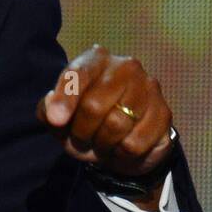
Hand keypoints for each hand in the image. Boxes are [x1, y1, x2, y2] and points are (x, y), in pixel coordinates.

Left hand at [36, 44, 174, 188]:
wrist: (119, 145)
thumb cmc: (82, 123)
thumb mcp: (57, 119)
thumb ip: (47, 111)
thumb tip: (54, 111)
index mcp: (95, 59)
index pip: (77, 74)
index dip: (65, 100)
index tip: (57, 121)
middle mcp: (125, 66)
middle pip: (94, 105)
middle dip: (81, 130)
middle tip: (80, 137)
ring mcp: (148, 87)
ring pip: (117, 125)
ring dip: (101, 143)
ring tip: (100, 141)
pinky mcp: (164, 113)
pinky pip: (135, 142)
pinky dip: (120, 153)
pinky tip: (120, 147)